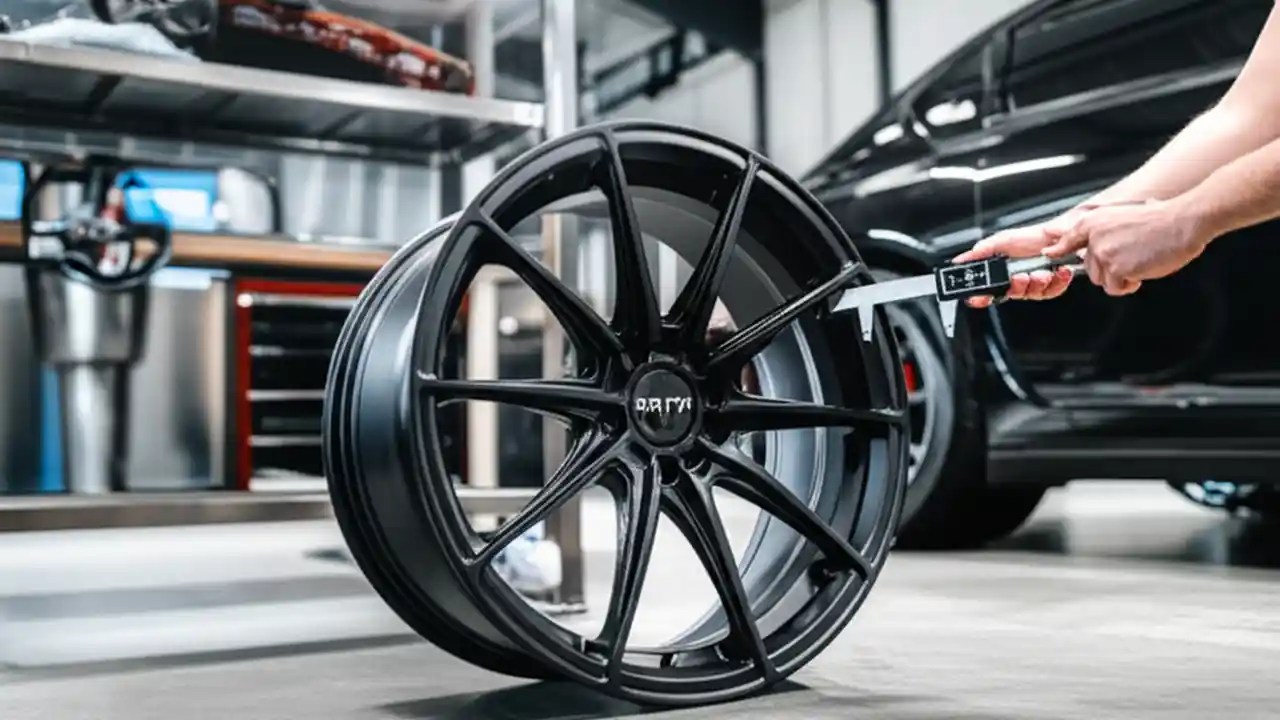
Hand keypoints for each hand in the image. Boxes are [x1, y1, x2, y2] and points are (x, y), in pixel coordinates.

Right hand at [950, 210, 1083, 307]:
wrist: (1064, 232)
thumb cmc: (1035, 234)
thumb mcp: (1004, 238)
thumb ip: (984, 249)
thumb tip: (966, 256)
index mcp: (1002, 268)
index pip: (987, 288)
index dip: (981, 296)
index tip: (978, 297)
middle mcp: (1017, 277)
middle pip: (1009, 293)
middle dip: (1015, 286)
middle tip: (1020, 277)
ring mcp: (1034, 282)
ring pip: (1030, 293)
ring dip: (1036, 283)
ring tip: (1043, 271)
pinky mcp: (1053, 284)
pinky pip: (1051, 292)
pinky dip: (1057, 282)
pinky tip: (1060, 271)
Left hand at [1043, 199, 1213, 295]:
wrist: (1182, 221)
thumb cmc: (1161, 219)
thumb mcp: (1123, 216)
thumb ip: (1103, 230)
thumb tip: (1089, 242)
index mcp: (1094, 221)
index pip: (1068, 238)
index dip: (1058, 248)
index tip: (1048, 253)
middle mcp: (1093, 237)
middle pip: (1090, 268)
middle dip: (1110, 269)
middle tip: (1133, 257)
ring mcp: (1103, 253)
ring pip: (1101, 280)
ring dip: (1120, 278)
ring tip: (1140, 262)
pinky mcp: (1115, 269)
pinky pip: (1114, 288)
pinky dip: (1128, 285)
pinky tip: (1143, 270)